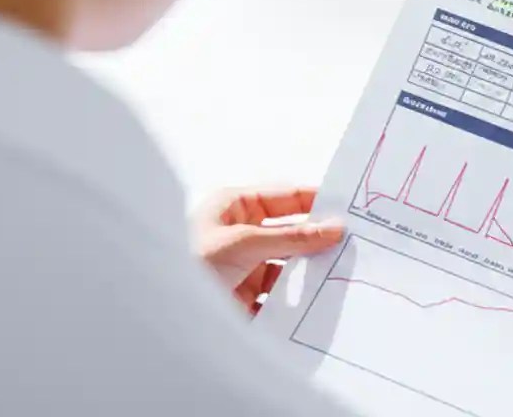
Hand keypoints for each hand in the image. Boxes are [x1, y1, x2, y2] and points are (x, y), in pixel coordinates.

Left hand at [192, 186, 343, 314]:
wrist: (159, 314)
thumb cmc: (186, 264)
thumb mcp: (244, 242)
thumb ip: (292, 237)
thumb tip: (332, 227)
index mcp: (232, 207)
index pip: (284, 198)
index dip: (314, 201)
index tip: (348, 207)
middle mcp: (239, 235)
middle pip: (290, 233)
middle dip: (316, 240)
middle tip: (352, 243)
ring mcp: (243, 268)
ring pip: (288, 267)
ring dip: (309, 273)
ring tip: (340, 276)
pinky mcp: (244, 299)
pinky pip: (279, 298)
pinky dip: (296, 302)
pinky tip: (317, 304)